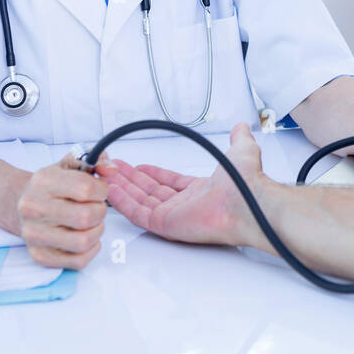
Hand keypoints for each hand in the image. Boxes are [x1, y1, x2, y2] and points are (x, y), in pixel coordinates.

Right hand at [14, 151, 107, 268]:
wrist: (20, 203)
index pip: (86, 189)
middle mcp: (33, 208)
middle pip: (86, 217)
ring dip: (97, 231)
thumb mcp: (71, 165)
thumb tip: (112, 169)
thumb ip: (96, 160)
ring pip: (83, 241)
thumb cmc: (52, 186)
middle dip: (100, 211)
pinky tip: (87, 237)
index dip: (102, 190)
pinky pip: (78, 261)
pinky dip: (91, 250)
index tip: (99, 190)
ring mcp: (34, 235)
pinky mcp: (39, 255)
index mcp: (43, 181)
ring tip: (91, 222)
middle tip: (96, 207)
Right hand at [96, 123, 267, 246]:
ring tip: (106, 176)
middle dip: (131, 180)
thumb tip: (242, 128)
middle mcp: (186, 204)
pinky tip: (110, 190)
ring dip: (122, 188)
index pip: (171, 183)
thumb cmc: (246, 184)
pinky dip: (123, 202)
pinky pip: (138, 213)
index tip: (139, 167)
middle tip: (114, 169)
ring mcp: (175, 215)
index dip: (154, 174)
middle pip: (151, 192)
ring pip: (140, 201)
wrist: (246, 204)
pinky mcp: (165, 224)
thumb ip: (240, 140)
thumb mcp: (242, 152)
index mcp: (201, 190)